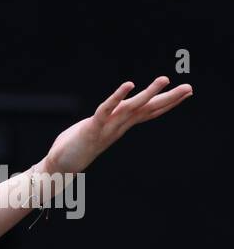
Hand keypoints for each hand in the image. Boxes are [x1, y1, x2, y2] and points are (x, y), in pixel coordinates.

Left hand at [44, 76, 192, 176]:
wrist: (57, 168)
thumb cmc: (72, 148)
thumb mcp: (95, 130)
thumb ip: (105, 120)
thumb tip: (112, 112)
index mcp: (120, 126)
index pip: (147, 112)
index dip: (167, 103)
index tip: (186, 92)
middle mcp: (117, 126)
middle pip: (147, 110)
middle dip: (169, 99)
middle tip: (191, 88)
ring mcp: (106, 127)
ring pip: (132, 108)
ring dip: (148, 94)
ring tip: (164, 80)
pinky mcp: (92, 128)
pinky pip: (106, 109)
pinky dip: (117, 97)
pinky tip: (129, 84)